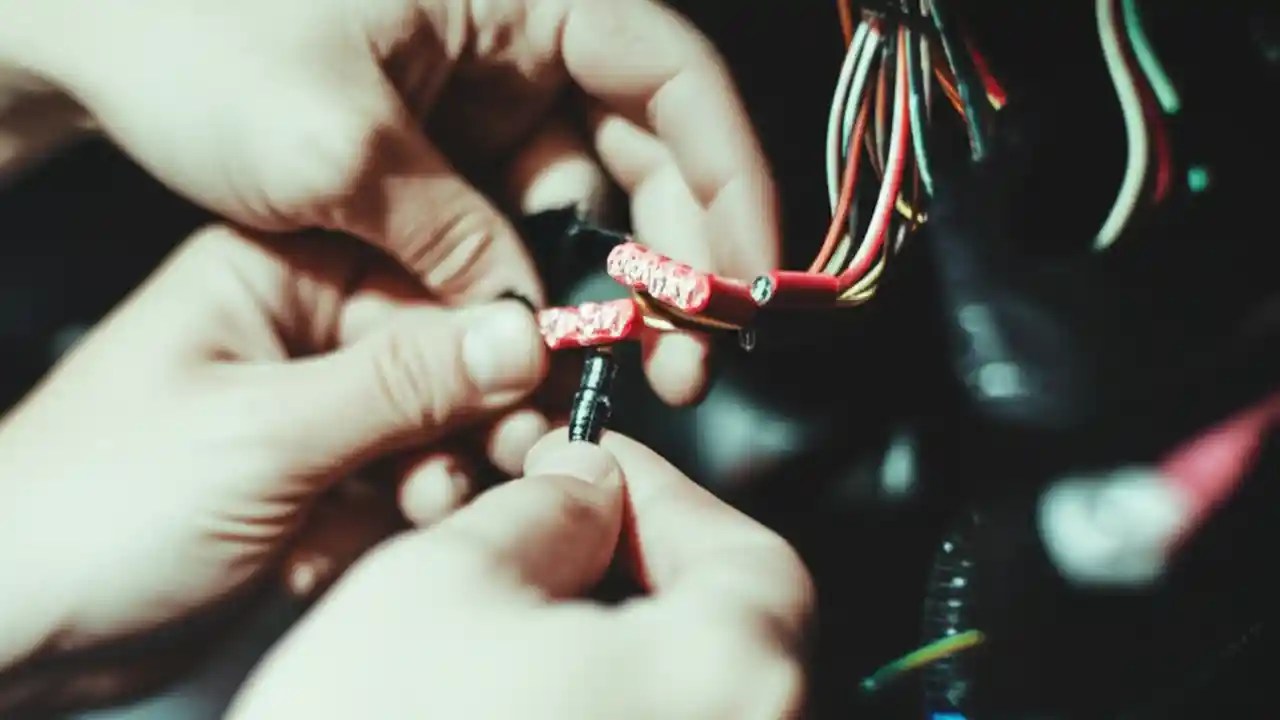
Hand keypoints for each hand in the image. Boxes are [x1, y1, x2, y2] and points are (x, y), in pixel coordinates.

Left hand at [0, 0, 780, 404]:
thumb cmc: (193, 36)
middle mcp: (517, 38)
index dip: (730, 178)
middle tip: (690, 357)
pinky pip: (515, 215)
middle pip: (646, 144)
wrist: (90, 31)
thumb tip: (526, 326)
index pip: (671, 76)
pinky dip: (534, 279)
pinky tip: (540, 341)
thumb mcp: (337, 148)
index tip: (747, 277)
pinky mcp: (441, 146)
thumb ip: (453, 240)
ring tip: (625, 369)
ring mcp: (479, 94)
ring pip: (585, 194)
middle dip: (675, 254)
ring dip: (609, 282)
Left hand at [0, 225, 546, 680]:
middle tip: (502, 465)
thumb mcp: (268, 432)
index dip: (493, 335)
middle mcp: (300, 339)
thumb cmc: (100, 503)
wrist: (17, 627)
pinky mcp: (312, 491)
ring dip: (436, 481)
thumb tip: (521, 334)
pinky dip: (391, 527)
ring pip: (428, 435)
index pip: (426, 281)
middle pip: (439, 362)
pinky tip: (343, 553)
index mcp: (275, 278)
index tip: (547, 387)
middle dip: (471, 420)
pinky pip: (395, 495)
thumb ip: (404, 382)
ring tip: (415, 515)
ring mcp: (309, 419)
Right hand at [228, 432, 813, 719]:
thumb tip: (586, 486)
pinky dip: (598, 718)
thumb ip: (545, 510)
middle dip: (636, 572)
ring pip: (681, 704)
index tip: (603, 474)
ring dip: (612, 650)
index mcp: (727, 683)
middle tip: (557, 534)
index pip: (751, 558)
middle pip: (726, 640)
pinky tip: (515, 703)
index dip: (666, 498)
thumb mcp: (442, 584)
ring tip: (515, 625)